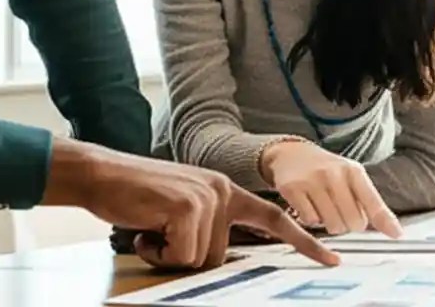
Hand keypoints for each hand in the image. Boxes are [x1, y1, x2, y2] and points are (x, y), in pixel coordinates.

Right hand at [43, 139, 339, 269]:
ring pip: (200, 259)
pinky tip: (144, 231)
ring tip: (151, 228)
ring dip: (168, 254)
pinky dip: (157, 253)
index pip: (274, 219)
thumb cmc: (137, 197)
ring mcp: (207, 197)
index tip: (332, 260)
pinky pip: (181, 256)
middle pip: (220, 256)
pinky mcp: (187, 207)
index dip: (303, 242)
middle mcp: (223, 191)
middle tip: (159, 235)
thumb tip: (218, 257)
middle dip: (185, 257)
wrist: (102, 174)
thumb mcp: (182, 208)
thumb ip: (208, 223)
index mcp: (226, 191)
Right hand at [259, 140, 401, 237]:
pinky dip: (311, 219)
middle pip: (353, 222)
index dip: (385, 221)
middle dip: (349, 224)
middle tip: (341, 213)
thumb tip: (395, 231)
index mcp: (353, 171)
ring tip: (325, 208)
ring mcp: (313, 180)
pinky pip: (310, 221)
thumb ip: (370, 202)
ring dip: (330, 224)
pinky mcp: (292, 188)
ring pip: (332, 225)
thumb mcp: (351, 177)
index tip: (397, 235)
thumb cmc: (327, 170)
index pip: (373, 202)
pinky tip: (308, 205)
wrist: (291, 154)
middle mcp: (334, 174)